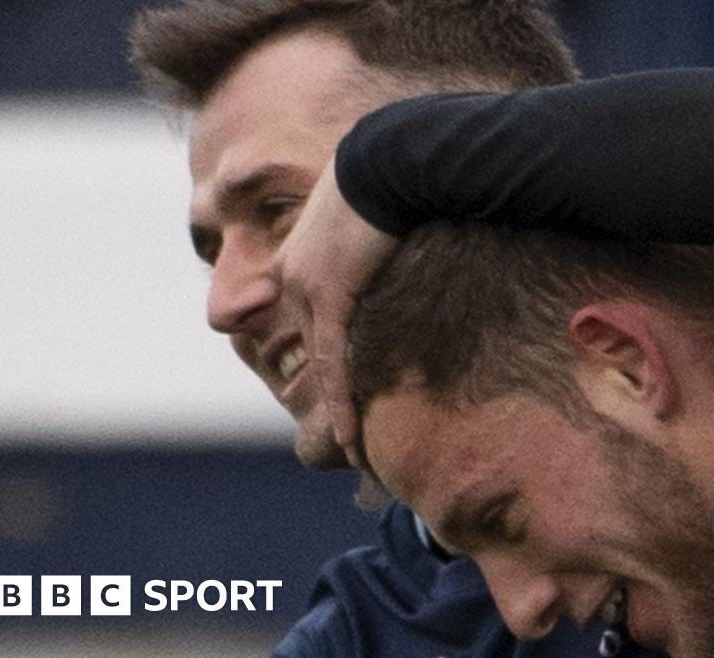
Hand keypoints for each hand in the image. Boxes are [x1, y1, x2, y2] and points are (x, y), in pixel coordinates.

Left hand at [276, 157, 397, 466]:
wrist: (393, 154)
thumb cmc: (400, 172)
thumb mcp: (382, 211)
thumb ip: (388, 238)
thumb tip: (417, 238)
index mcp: (305, 258)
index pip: (313, 322)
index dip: (329, 360)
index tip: (343, 387)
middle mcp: (296, 275)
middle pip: (311, 349)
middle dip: (330, 392)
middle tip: (347, 433)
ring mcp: (307, 287)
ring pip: (321, 364)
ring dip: (338, 409)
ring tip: (350, 447)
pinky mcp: (329, 295)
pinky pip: (332, 361)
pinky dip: (341, 401)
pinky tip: (348, 435)